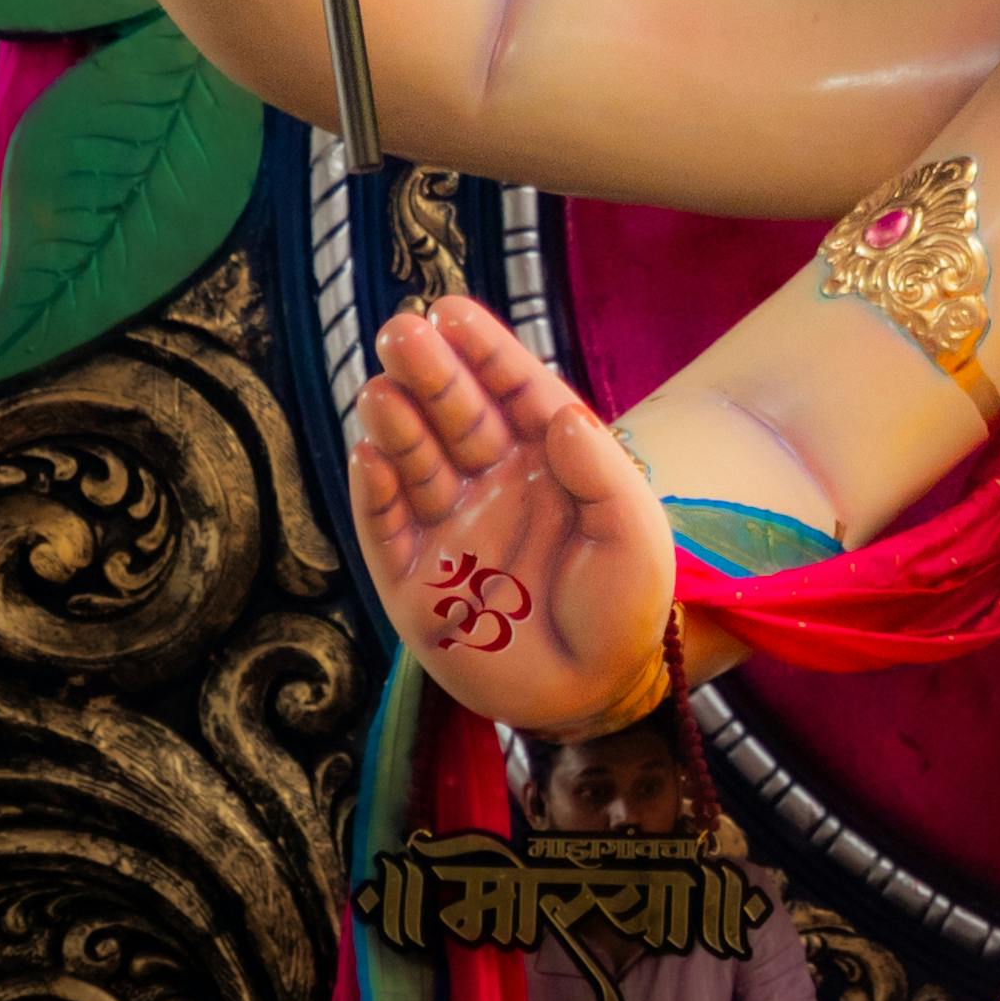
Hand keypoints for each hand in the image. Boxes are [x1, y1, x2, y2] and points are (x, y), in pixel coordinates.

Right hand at [348, 295, 678, 737]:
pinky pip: (388, 528)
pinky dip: (375, 492)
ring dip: (397, 423)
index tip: (450, 309)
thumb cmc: (624, 605)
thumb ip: (597, 473)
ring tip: (380, 388)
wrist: (594, 690)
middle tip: (400, 332)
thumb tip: (558, 414)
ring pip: (416, 462)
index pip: (512, 391)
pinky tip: (368, 455)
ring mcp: (451, 527)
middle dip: (429, 373)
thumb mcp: (631, 534)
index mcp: (549, 459)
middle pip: (456, 416)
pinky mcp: (414, 581)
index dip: (483, 351)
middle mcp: (493, 482)